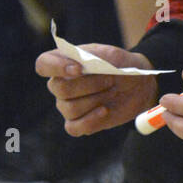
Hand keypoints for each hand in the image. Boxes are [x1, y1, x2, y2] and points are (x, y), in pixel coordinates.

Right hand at [36, 45, 158, 135]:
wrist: (139, 84)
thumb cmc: (121, 65)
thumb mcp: (111, 55)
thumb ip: (94, 57)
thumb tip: (80, 66)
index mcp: (62, 62)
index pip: (43, 64)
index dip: (56, 67)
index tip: (79, 69)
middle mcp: (60, 85)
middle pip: (59, 88)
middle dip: (88, 85)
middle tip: (109, 80)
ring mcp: (67, 105)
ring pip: (69, 108)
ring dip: (95, 100)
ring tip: (112, 91)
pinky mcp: (79, 123)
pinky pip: (73, 128)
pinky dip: (90, 120)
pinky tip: (105, 110)